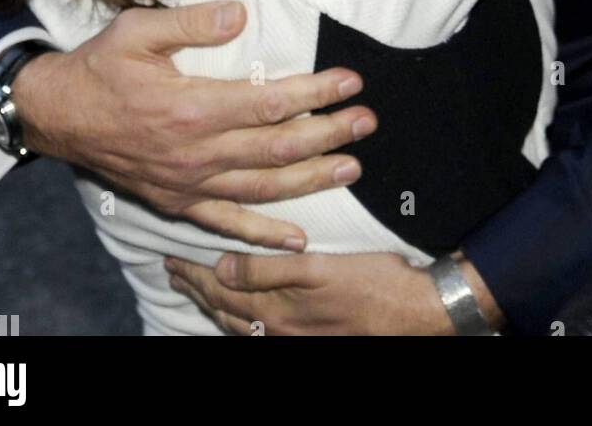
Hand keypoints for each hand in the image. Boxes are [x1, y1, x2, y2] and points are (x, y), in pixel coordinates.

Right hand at [11, 0, 376, 248]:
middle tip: (367, 122)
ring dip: (312, 178)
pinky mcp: (178, 201)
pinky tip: (298, 239)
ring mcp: (188, 184)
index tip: (350, 82)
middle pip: (277, 147)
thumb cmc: (102, 66)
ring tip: (352, 166)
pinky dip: (265, 235)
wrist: (58, 114)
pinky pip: (228, 223)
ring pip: (263, 187)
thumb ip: (192, 22)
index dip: (315, 93)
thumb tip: (241, 15)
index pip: (270, 102)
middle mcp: (195, 152)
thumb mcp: (139, 29)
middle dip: (329, 134)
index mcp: (190, 107)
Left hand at [164, 248, 502, 335]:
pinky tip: (240, 317)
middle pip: (225, 309)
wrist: (420, 313)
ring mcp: (296, 338)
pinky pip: (261, 333)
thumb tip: (220, 267)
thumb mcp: (321, 270)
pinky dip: (240, 321)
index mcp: (278, 309)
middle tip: (173, 269)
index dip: (194, 270)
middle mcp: (280, 330)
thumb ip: (268, 271)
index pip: (222, 288)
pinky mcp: (312, 338)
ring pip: (240, 324)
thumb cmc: (376, 283)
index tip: (171, 254)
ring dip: (214, 305)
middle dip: (196, 288)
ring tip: (196, 290)